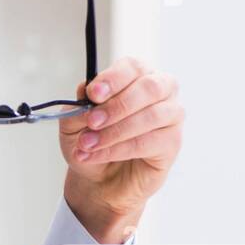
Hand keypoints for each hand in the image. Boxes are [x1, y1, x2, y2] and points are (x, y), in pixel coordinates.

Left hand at [58, 57, 183, 242]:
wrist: (99, 178)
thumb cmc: (91, 141)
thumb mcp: (73, 123)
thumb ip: (78, 106)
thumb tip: (85, 90)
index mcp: (136, 77)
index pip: (133, 67)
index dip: (113, 78)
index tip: (93, 93)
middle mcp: (160, 91)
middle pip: (149, 88)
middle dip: (117, 106)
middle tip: (92, 121)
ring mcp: (171, 116)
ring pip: (151, 116)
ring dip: (115, 131)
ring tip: (87, 144)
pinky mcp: (172, 142)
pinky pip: (148, 142)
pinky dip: (118, 149)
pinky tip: (97, 154)